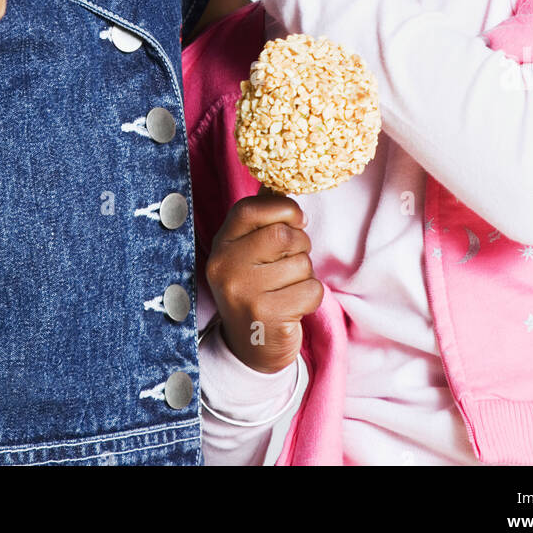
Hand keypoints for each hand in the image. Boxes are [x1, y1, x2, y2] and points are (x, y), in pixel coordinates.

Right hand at [205, 193, 323, 373]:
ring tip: (288, 288)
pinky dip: (312, 297)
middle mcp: (225, 267)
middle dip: (301, 245)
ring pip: (301, 264)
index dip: (282, 209)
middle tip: (295, 260)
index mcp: (221, 246)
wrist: (249, 350)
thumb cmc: (256, 290)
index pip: (250, 209)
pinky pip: (311, 290)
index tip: (297, 220)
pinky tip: (293, 307)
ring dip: (306, 275)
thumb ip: (261, 221)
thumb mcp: (247, 254)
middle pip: (283, 236)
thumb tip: (276, 182)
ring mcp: (243, 294)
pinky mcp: (267, 317)